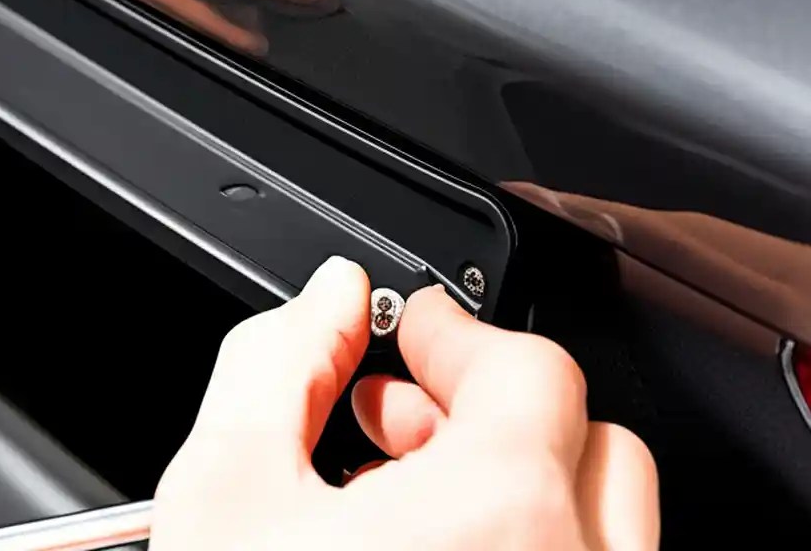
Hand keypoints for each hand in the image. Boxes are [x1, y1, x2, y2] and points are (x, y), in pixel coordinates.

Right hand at [152, 258, 658, 549]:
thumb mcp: (223, 491)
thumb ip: (271, 364)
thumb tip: (319, 299)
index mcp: (499, 509)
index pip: (527, 363)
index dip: (453, 330)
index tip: (406, 330)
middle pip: (584, 434)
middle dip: (485, 404)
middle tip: (391, 409)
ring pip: (602, 517)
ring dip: (511, 478)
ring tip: (402, 495)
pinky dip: (524, 542)